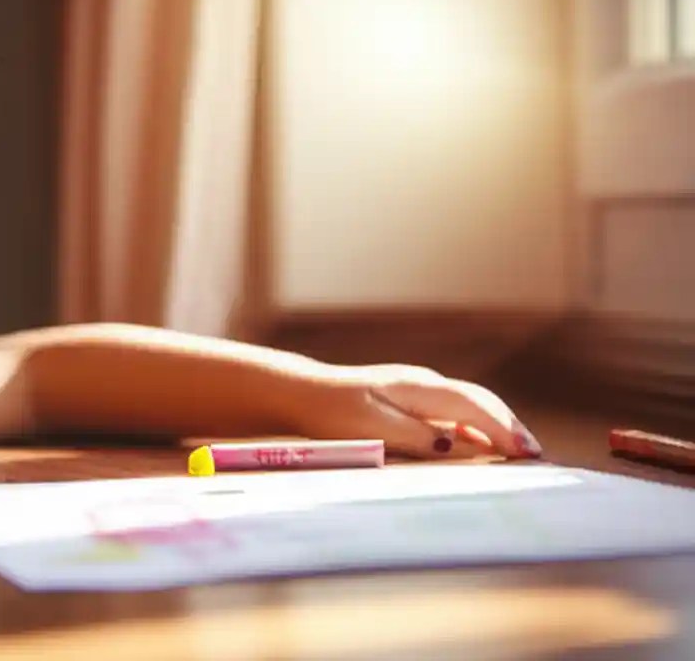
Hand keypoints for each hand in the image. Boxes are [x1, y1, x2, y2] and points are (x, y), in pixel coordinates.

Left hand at [315, 364, 541, 459]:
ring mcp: (417, 389)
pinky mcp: (408, 399)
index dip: (504, 430)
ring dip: (495, 425)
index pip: (475, 407)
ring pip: (469, 405)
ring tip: (519, 452)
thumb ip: (416, 436)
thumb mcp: (373, 428)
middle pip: (479, 402)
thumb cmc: (333, 412)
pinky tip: (479, 444)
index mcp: (419, 389)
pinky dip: (474, 426)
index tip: (530, 453)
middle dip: (510, 426)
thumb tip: (456, 446)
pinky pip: (452, 411)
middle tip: (537, 455)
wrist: (302, 392)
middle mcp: (424, 384)